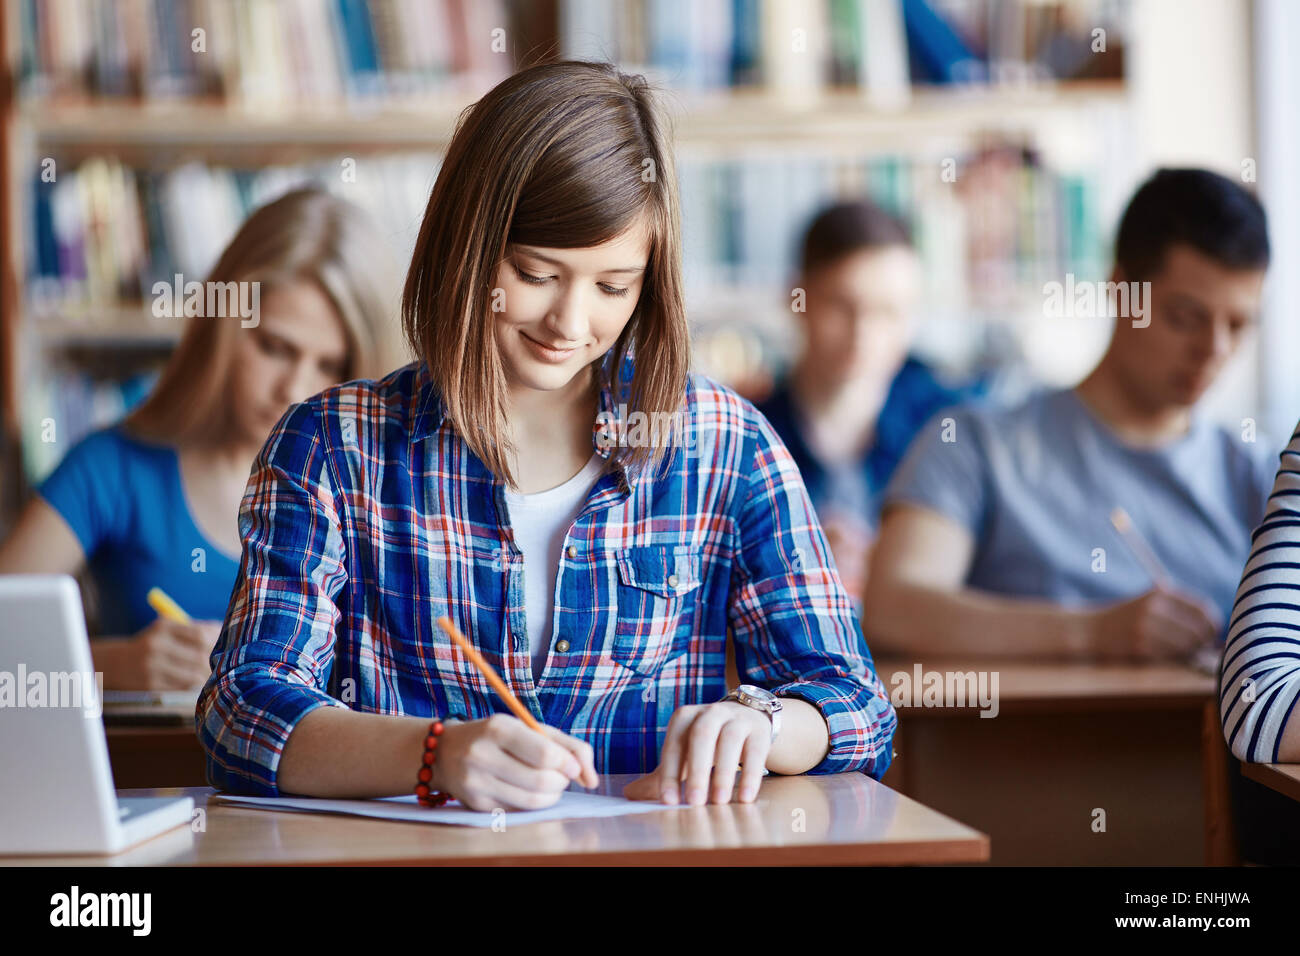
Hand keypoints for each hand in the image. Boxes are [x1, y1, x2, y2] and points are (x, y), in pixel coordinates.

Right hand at [108, 618, 221, 688]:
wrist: (114, 664)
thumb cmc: (152, 644)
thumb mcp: (167, 630)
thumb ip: (196, 629)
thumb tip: (225, 630)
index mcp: (163, 627)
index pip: (200, 635)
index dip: (218, 642)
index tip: (229, 647)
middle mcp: (156, 645)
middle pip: (199, 656)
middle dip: (215, 662)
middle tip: (227, 666)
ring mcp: (151, 666)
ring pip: (192, 674)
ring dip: (207, 676)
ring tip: (214, 675)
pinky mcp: (150, 685)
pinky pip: (181, 687)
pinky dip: (194, 686)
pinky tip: (198, 683)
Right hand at [430, 714, 598, 811]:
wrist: (445, 752)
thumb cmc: (497, 736)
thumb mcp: (528, 727)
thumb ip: (566, 745)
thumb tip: (591, 779)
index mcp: (498, 728)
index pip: (544, 754)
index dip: (567, 765)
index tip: (574, 768)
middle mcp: (482, 756)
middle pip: (540, 781)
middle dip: (561, 782)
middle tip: (562, 776)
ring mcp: (476, 783)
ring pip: (532, 802)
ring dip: (552, 795)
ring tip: (549, 783)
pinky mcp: (476, 805)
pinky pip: (519, 811)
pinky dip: (533, 803)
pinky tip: (527, 790)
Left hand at [623, 701, 771, 805]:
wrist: (748, 721)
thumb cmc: (708, 743)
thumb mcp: (685, 754)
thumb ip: (662, 774)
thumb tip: (629, 794)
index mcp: (684, 717)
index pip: (674, 745)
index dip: (670, 773)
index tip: (669, 801)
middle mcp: (710, 712)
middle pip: (701, 736)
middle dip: (696, 770)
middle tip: (695, 802)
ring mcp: (736, 718)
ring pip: (729, 740)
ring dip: (723, 772)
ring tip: (719, 801)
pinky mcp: (758, 731)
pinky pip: (755, 751)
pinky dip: (750, 775)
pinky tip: (745, 797)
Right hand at [1089, 586, 1221, 660]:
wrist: (1091, 629)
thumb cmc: (1128, 618)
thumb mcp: (1151, 602)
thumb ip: (1180, 609)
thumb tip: (1216, 629)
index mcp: (1160, 592)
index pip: (1201, 608)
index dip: (1213, 623)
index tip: (1214, 632)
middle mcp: (1153, 607)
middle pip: (1196, 629)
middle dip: (1203, 641)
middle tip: (1201, 647)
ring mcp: (1145, 628)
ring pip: (1186, 645)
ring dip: (1190, 652)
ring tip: (1185, 651)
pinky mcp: (1139, 646)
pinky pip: (1170, 655)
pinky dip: (1175, 658)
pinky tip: (1169, 655)